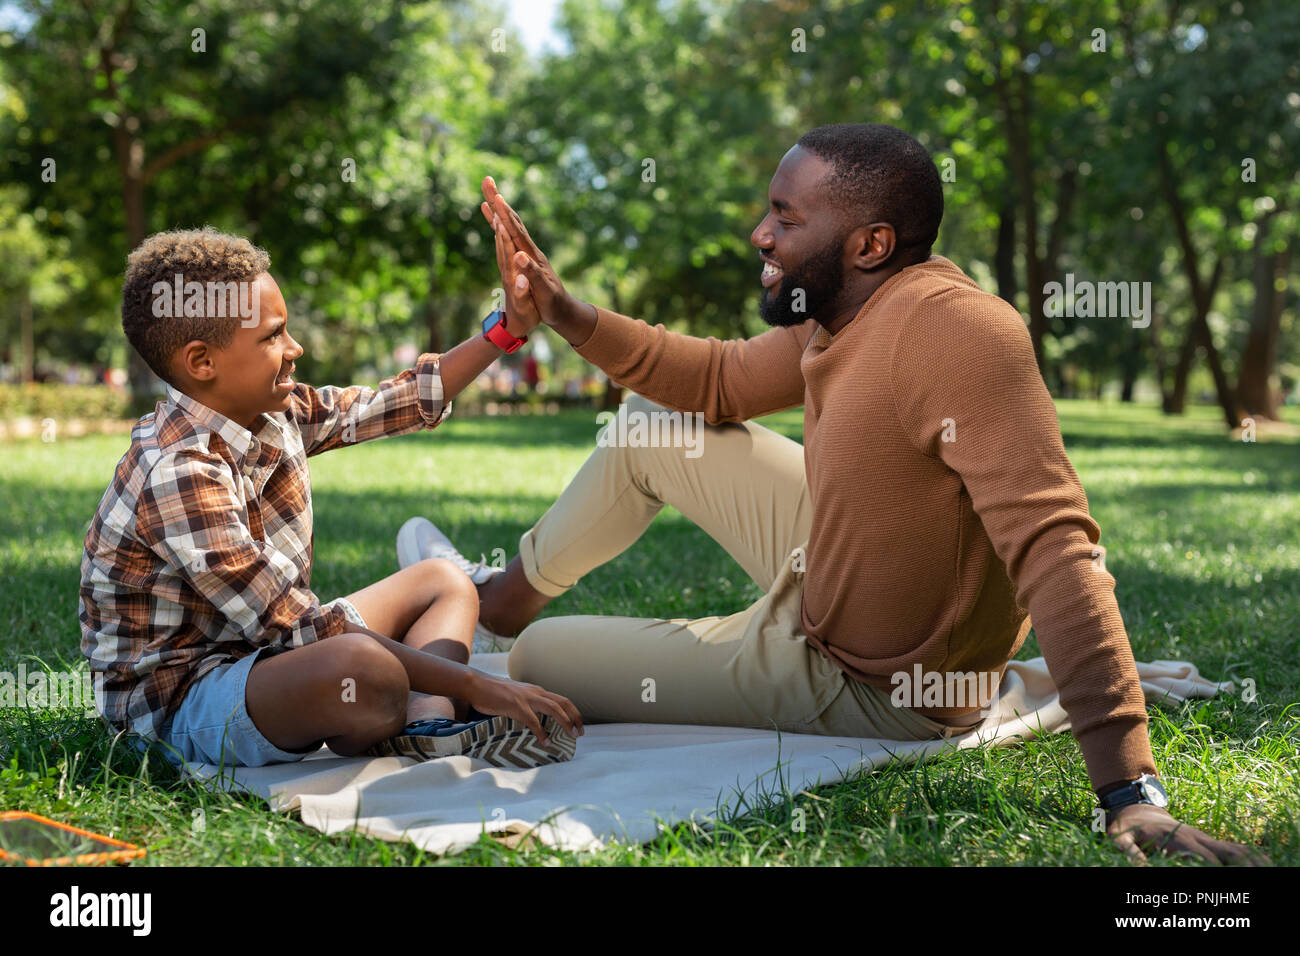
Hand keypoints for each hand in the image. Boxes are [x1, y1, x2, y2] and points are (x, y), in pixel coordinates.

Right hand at [464, 670, 583, 749]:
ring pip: (554, 709)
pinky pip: (533, 721)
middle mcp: (535, 692)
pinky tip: (546, 742)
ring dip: (566, 722)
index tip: (578, 725)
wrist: (476, 684)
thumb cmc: (493, 692)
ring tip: (571, 735)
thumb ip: (526, 704)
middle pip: (563, 702)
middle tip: (580, 733)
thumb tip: (534, 719)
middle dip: (575, 717)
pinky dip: (542, 732)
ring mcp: (526, 698)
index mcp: (536, 690)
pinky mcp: (516, 706)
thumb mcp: (515, 696)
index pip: (561, 699)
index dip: (572, 712)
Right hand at [479, 175, 581, 328]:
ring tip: (489, 192)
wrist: (563, 310)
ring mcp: (527, 252)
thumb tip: (519, 256)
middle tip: (487, 180)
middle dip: (499, 201)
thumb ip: (532, 274)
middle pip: (513, 220)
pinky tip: (496, 220)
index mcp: (532, 256)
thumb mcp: (543, 291)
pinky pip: (510, 236)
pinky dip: (501, 225)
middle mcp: (529, 250)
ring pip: (511, 225)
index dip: (505, 215)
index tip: (495, 197)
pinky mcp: (525, 257)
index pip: (516, 231)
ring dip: (500, 208)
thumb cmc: (552, 304)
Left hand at [1106, 803, 1270, 864]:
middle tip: (1255, 876)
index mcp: (1176, 838)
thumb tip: (1140, 868)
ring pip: (1235, 851)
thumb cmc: (1127, 827)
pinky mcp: (1210, 842)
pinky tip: (1267, 862)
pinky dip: (1252, 855)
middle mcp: (1196, 838)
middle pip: (1222, 856)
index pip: (1199, 858)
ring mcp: (1205, 839)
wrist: (1135, 807)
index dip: (1209, 867)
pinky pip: (1235, 848)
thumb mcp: (1119, 838)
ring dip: (1251, 861)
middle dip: (1237, 867)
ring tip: (1271, 869)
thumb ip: (1129, 853)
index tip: (1217, 873)